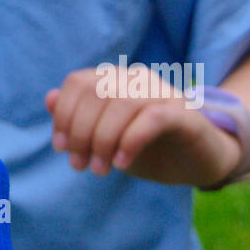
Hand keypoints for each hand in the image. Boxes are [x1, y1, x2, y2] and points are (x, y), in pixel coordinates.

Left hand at [45, 65, 241, 186]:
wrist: (200, 162)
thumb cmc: (150, 148)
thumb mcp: (107, 137)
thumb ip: (79, 118)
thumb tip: (49, 98)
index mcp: (117, 80)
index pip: (79, 82)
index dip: (64, 113)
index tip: (60, 147)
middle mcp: (138, 79)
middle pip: (97, 92)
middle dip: (80, 131)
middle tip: (80, 165)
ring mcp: (164, 93)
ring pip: (122, 103)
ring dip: (103, 139)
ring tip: (100, 169)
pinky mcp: (186, 113)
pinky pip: (153, 117)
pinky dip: (131, 140)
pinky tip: (122, 163)